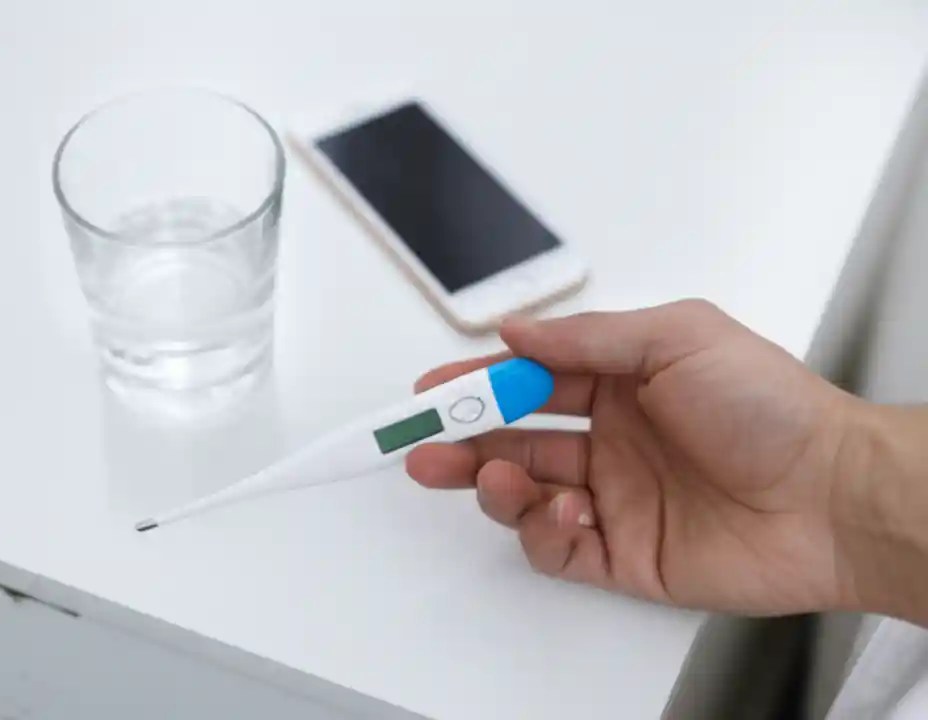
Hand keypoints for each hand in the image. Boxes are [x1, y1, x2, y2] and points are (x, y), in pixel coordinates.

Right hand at [406, 299, 861, 614]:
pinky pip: (558, 550)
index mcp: (621, 383)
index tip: (432, 390)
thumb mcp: (677, 338)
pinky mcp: (624, 555)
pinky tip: (566, 512)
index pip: (528, 381)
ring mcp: (615, 499)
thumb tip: (516, 331)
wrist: (832, 496)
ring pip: (524, 496)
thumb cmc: (771, 408)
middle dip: (461, 441)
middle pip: (512, 441)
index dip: (476, 385)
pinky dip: (544, 534)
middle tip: (422, 446)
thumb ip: (587, 337)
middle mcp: (612, 440)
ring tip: (490, 478)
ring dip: (492, 486)